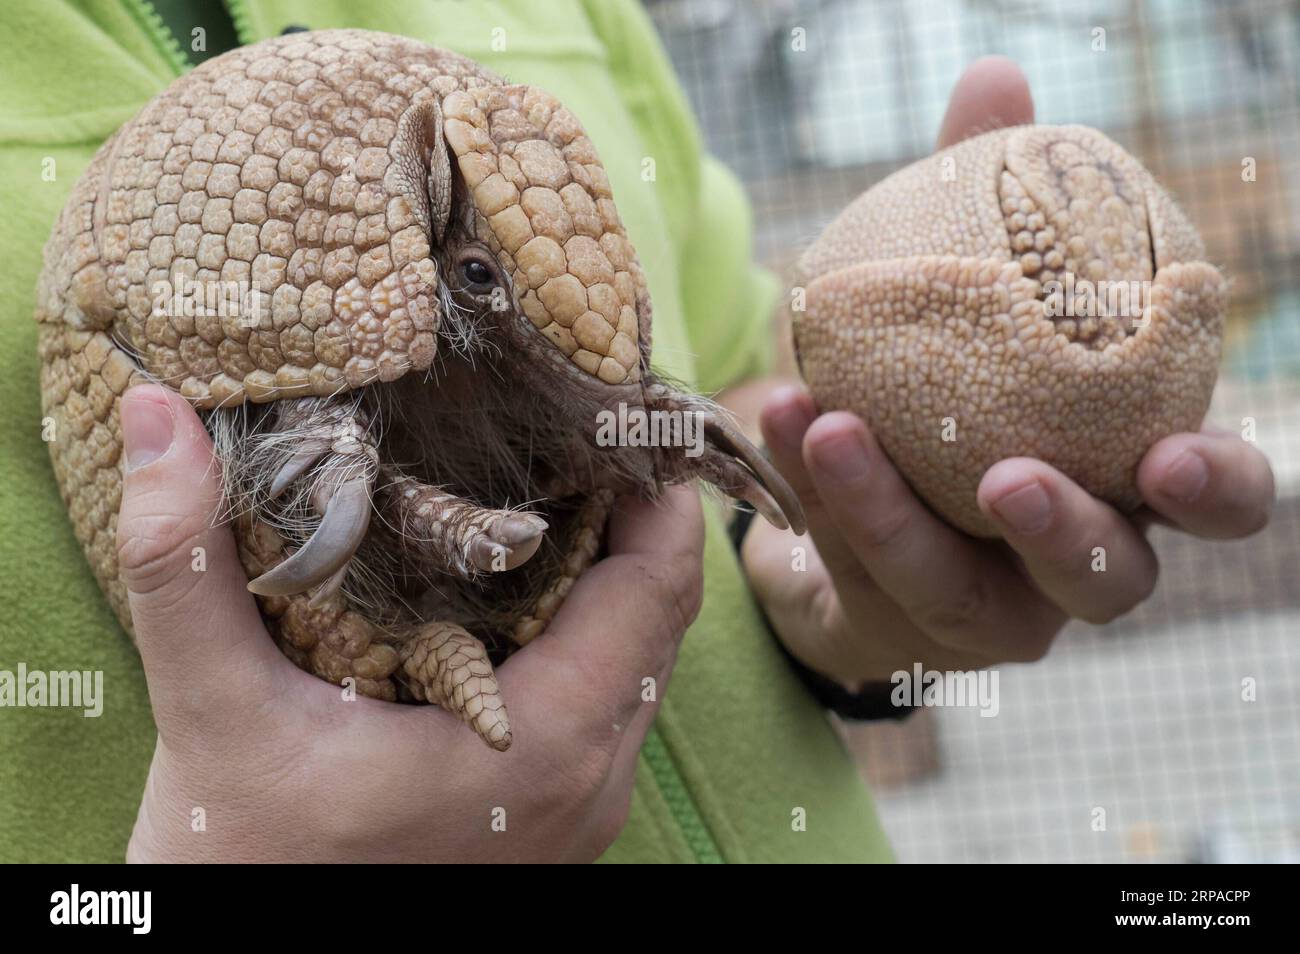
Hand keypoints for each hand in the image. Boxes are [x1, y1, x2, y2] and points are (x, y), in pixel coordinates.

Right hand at [117, 384, 701, 861]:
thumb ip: (188, 564)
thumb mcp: (212, 713)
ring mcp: (582, 809)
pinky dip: (589, 632)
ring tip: (550, 487)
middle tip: (574, 425)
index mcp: (548, 743)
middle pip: (659, 614)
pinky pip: (609, 704)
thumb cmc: (242, 872)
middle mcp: (591, 780)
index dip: (655, 485)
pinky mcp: (556, 822)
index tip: (617, 406)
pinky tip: (520, 590)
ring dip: (611, 573)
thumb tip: (157, 417)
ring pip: (639, 661)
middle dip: (631, 513)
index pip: (658, 583)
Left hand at [741, 57, 1274, 688]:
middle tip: (1008, 478)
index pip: (1209, 499)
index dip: (1215, 488)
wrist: (857, 492)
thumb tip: (996, 81)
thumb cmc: (949, 387)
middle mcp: (1071, 558)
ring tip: (833, 427)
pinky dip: (814, 488)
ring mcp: (988, 608)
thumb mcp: (974, 297)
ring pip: (959, 591)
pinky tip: (777, 410)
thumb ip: (995, 206)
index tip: (1175, 454)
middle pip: (1109, 578)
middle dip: (1066, 534)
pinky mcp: (902, 627)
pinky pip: (857, 568)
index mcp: (1121, 476)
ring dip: (891, 513)